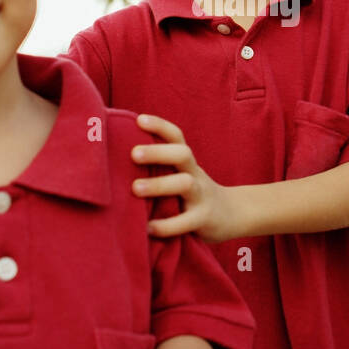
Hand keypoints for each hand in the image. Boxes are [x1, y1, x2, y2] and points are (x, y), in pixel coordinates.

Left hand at [131, 114, 239, 241]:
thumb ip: (160, 167)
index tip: (139, 120)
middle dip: (158, 152)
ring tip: (135, 188)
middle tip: (133, 154)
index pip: (176, 136)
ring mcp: (201, 196)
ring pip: (185, 184)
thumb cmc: (193, 193)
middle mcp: (195, 174)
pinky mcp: (204, 220)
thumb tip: (115, 160)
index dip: (160, 126)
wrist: (233, 215)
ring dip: (159, 185)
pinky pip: (186, 221)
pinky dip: (166, 226)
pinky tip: (148, 228)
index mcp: (186, 162)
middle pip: (182, 154)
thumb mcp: (182, 174)